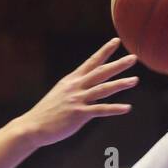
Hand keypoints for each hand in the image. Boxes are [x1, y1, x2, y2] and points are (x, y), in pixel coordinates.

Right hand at [22, 39, 138, 145]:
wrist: (33, 126)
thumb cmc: (47, 113)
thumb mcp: (61, 96)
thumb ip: (77, 92)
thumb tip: (93, 94)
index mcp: (71, 80)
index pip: (91, 62)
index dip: (105, 51)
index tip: (116, 41)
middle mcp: (76, 87)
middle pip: (101, 72)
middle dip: (118, 64)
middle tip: (133, 57)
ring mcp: (77, 100)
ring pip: (103, 89)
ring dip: (120, 84)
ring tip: (135, 80)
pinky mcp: (79, 114)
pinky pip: (100, 110)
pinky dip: (114, 109)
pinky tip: (127, 108)